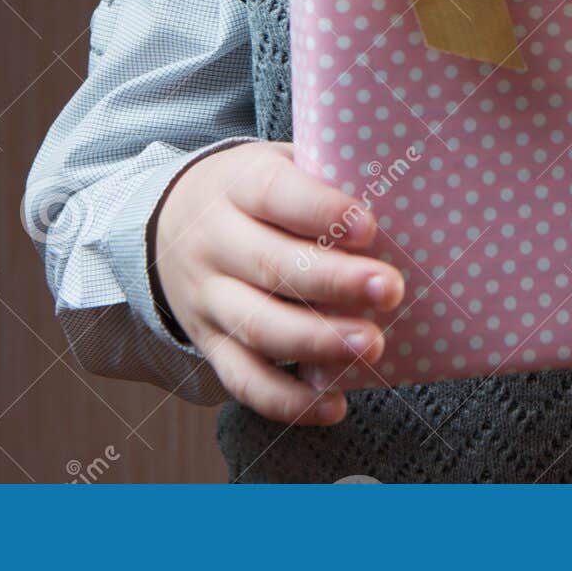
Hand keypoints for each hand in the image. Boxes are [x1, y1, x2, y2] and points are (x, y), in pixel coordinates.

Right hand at [151, 140, 404, 424]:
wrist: (169, 223)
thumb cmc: (253, 192)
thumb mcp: (276, 165)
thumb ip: (323, 180)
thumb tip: (402, 208)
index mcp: (237, 184)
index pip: (275, 194)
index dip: (321, 211)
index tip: (369, 226)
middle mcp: (215, 242)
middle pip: (270, 266)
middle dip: (335, 282)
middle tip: (391, 289)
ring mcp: (207, 298)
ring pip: (257, 326)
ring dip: (318, 341)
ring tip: (373, 346)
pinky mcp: (209, 344)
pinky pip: (243, 380)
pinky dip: (287, 400)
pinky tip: (334, 404)